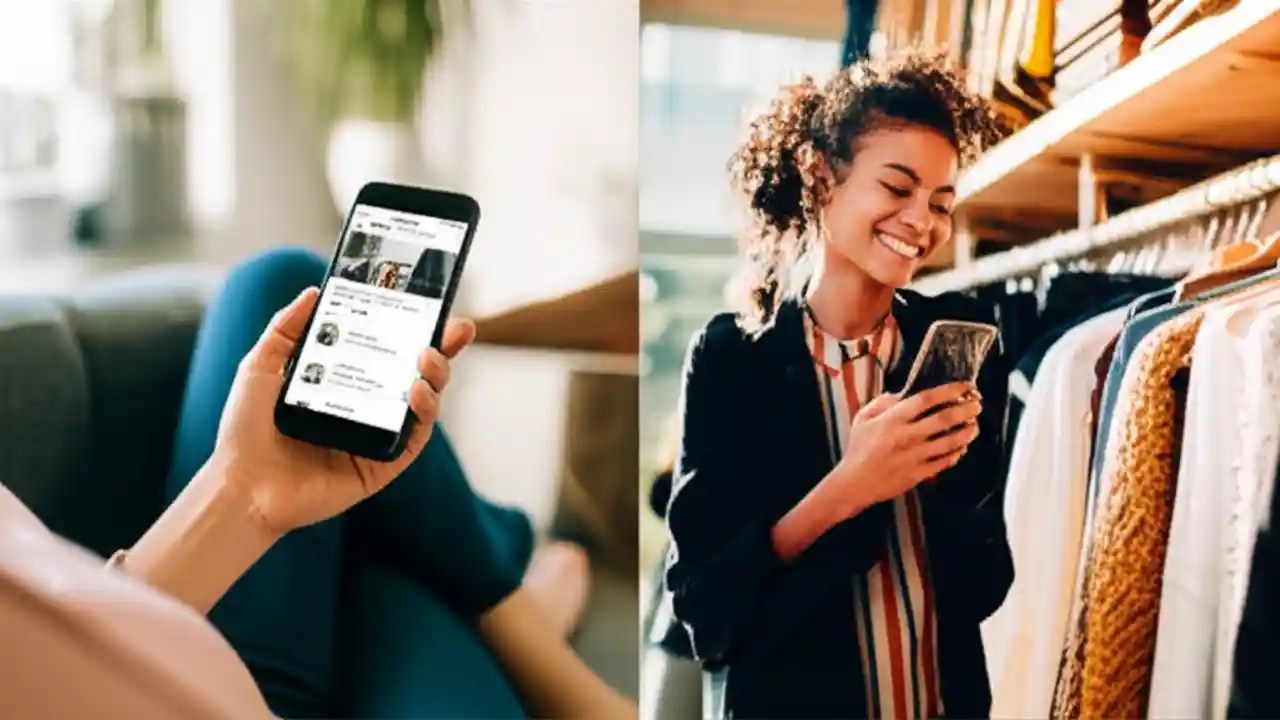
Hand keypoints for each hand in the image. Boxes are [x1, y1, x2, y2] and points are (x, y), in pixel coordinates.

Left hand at [210, 286, 475, 535]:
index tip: (432, 306)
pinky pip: (414, 438)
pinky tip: (417, 392)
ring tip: (427, 358)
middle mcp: (367, 408)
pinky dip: (423, 413)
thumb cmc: (247, 431)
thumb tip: (314, 292)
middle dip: (443, 349)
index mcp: (344, 382)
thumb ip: (286, 328)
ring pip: (423, 404)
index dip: (414, 330)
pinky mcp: (382, 465)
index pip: (387, 351)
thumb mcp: (261, 366)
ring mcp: (377, 437)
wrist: (241, 486)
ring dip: (436, 377)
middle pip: (417, 374)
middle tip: (457, 329)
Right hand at [831, 381, 981, 511]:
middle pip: (945, 418)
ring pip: (951, 441)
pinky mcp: (920, 472)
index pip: (928, 399)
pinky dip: (957, 452)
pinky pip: (946, 461)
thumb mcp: (863, 418)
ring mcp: (916, 456)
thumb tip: (902, 393)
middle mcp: (908, 436)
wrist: (856, 483)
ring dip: (967, 431)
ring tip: (974, 425)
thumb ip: (882, 402)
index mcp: (894, 419)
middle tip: (976, 404)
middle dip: (966, 409)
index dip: (950, 390)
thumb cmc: (859, 449)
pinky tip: (962, 446)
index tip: (964, 386)